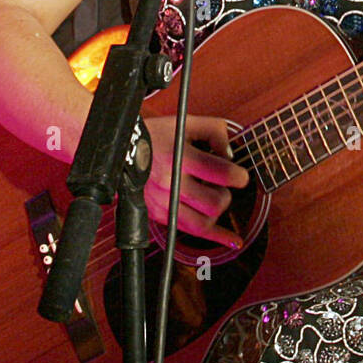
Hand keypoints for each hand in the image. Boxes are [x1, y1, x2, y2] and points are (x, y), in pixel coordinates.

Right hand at [143, 114, 249, 248]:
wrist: (122, 149)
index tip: (240, 175)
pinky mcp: (159, 214)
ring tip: (213, 198)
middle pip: (214, 202)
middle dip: (226, 194)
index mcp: (179, 157)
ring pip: (203, 223)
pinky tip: (232, 240)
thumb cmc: (155, 135)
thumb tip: (230, 153)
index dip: (238, 176)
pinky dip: (216, 238)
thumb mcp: (185, 122)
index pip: (220, 173)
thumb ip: (214, 131)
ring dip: (217, 212)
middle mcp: (171, 183)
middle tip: (222, 185)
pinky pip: (191, 231)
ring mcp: (163, 202)